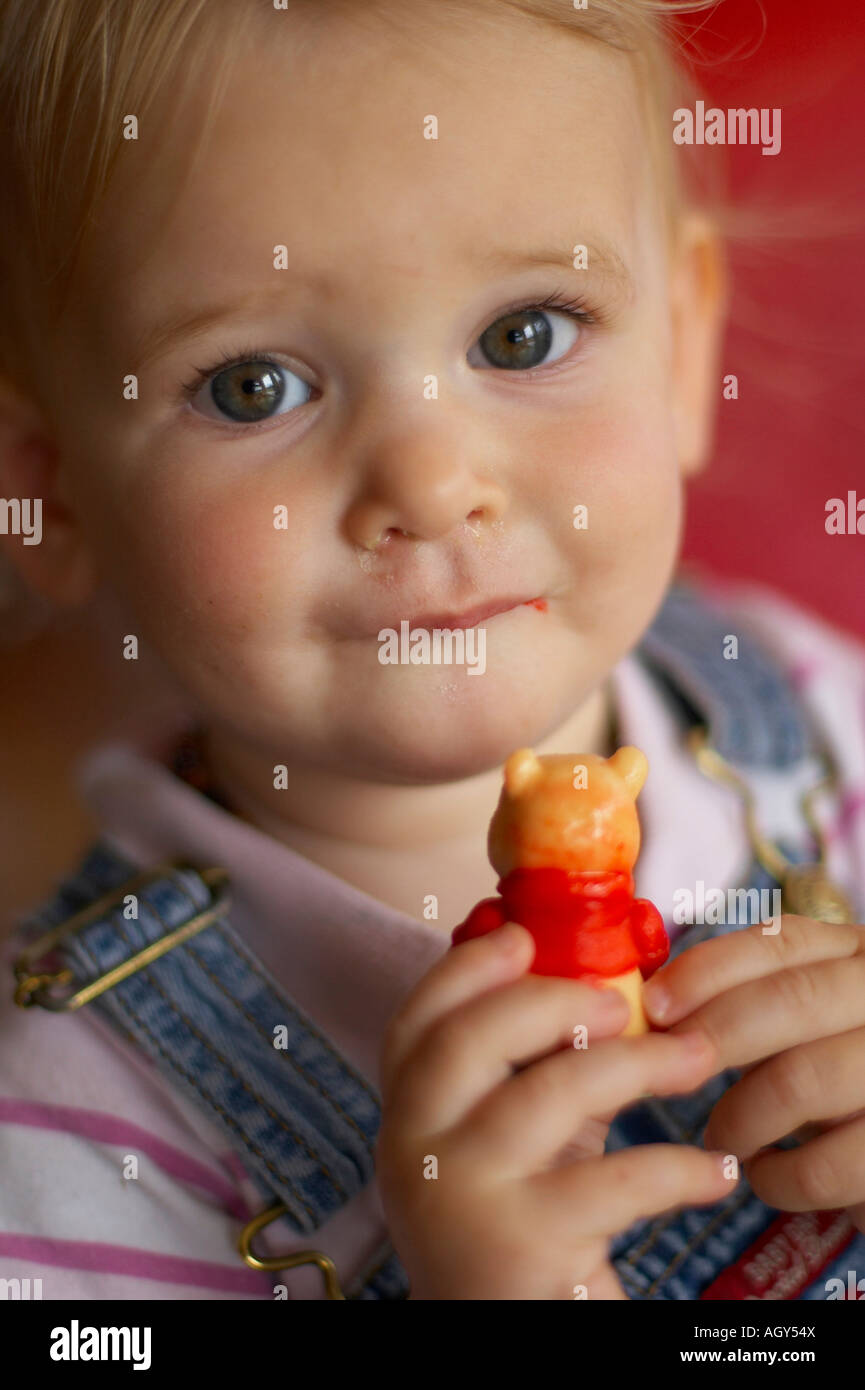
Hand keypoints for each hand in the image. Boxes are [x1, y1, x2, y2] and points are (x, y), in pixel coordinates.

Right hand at [376, 921, 733, 1299]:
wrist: (507, 1334)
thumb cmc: (522, 1216)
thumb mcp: (515, 1135)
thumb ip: (539, 1065)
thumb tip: (611, 981)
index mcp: (408, 1113)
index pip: (414, 1022)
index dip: (464, 968)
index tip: (522, 935)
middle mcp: (416, 1151)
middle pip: (467, 1041)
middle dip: (550, 1001)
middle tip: (620, 1002)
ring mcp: (462, 1198)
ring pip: (548, 1096)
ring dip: (635, 1065)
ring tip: (693, 1059)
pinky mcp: (522, 1247)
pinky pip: (616, 1183)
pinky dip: (680, 1169)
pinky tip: (717, 1172)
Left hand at [642, 914, 864, 1232]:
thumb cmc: (835, 1073)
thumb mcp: (805, 1023)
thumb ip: (745, 1003)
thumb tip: (650, 1010)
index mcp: (857, 957)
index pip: (782, 942)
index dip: (710, 968)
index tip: (655, 1004)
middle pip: (793, 1000)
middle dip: (716, 1033)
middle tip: (671, 1069)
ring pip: (800, 1080)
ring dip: (739, 1116)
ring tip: (722, 1136)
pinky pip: (825, 1165)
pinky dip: (778, 1176)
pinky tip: (765, 1174)